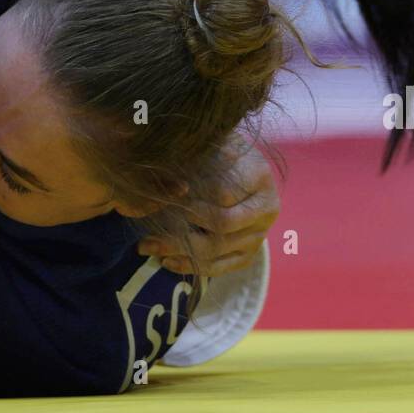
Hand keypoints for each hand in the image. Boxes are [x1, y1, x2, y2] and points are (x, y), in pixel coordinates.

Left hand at [137, 137, 280, 277]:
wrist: (243, 174)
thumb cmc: (221, 154)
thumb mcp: (213, 145)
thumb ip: (195, 155)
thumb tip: (172, 183)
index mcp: (259, 176)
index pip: (222, 191)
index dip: (190, 195)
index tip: (159, 197)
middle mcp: (266, 208)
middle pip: (221, 224)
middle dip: (181, 227)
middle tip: (148, 227)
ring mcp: (259, 235)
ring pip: (216, 249)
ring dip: (178, 249)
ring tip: (147, 246)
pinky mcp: (248, 255)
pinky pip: (219, 267)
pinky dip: (191, 266)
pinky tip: (166, 261)